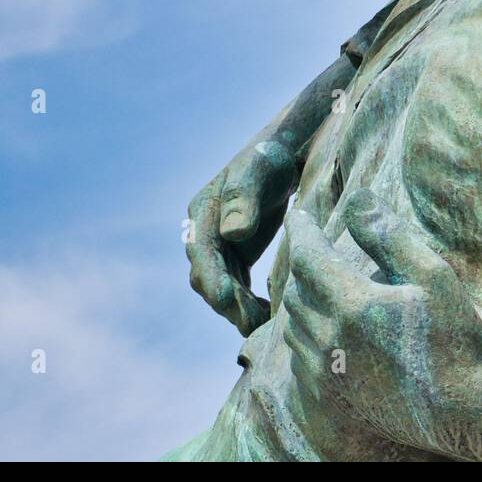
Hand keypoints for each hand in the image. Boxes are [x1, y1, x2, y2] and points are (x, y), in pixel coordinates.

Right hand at [186, 139, 295, 334]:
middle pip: (208, 276)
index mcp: (203, 213)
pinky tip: (267, 317)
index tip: (226, 301)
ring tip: (262, 327)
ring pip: (222, 285)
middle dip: (226, 303)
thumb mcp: (257, 171)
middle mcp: (205, 233)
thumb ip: (242, 200)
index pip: (202, 253)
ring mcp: (220, 246)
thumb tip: (232, 233)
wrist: (280, 154)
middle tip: (250, 326)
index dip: (212, 278)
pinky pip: (237, 285)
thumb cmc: (267, 158)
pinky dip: (247, 303)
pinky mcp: (236, 255)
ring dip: (237, 309)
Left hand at [282, 189, 481, 453]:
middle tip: (314, 244)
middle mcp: (330, 342)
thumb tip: (356, 198)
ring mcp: (327, 375)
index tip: (299, 212)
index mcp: (353, 306)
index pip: (308, 256)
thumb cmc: (456, 340)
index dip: (301, 230)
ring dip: (302, 297)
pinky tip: (325, 326)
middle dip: (302, 262)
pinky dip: (305, 333)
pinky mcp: (330, 398)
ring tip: (319, 281)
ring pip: (293, 324)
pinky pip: (300, 358)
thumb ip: (390, 236)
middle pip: (295, 289)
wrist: (465, 413)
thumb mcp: (434, 276)